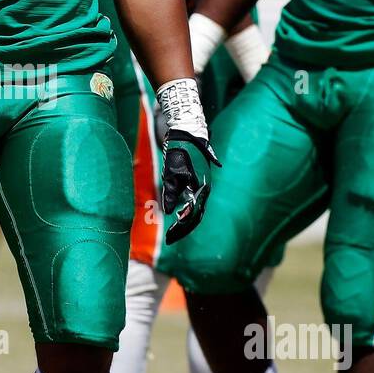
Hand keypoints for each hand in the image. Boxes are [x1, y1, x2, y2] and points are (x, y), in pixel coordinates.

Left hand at [162, 130, 220, 244]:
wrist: (187, 134)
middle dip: (184, 228)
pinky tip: (178, 215)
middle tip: (170, 238)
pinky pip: (195, 201)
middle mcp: (204, 189)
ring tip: (173, 231)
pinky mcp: (198, 182)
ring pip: (196, 209)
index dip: (181, 228)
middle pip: (196, 215)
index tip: (169, 236)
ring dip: (186, 221)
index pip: (192, 215)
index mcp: (200, 189)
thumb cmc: (179, 152)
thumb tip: (169, 212)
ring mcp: (202, 186)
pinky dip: (187, 211)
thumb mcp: (171, 173)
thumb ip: (170, 193)